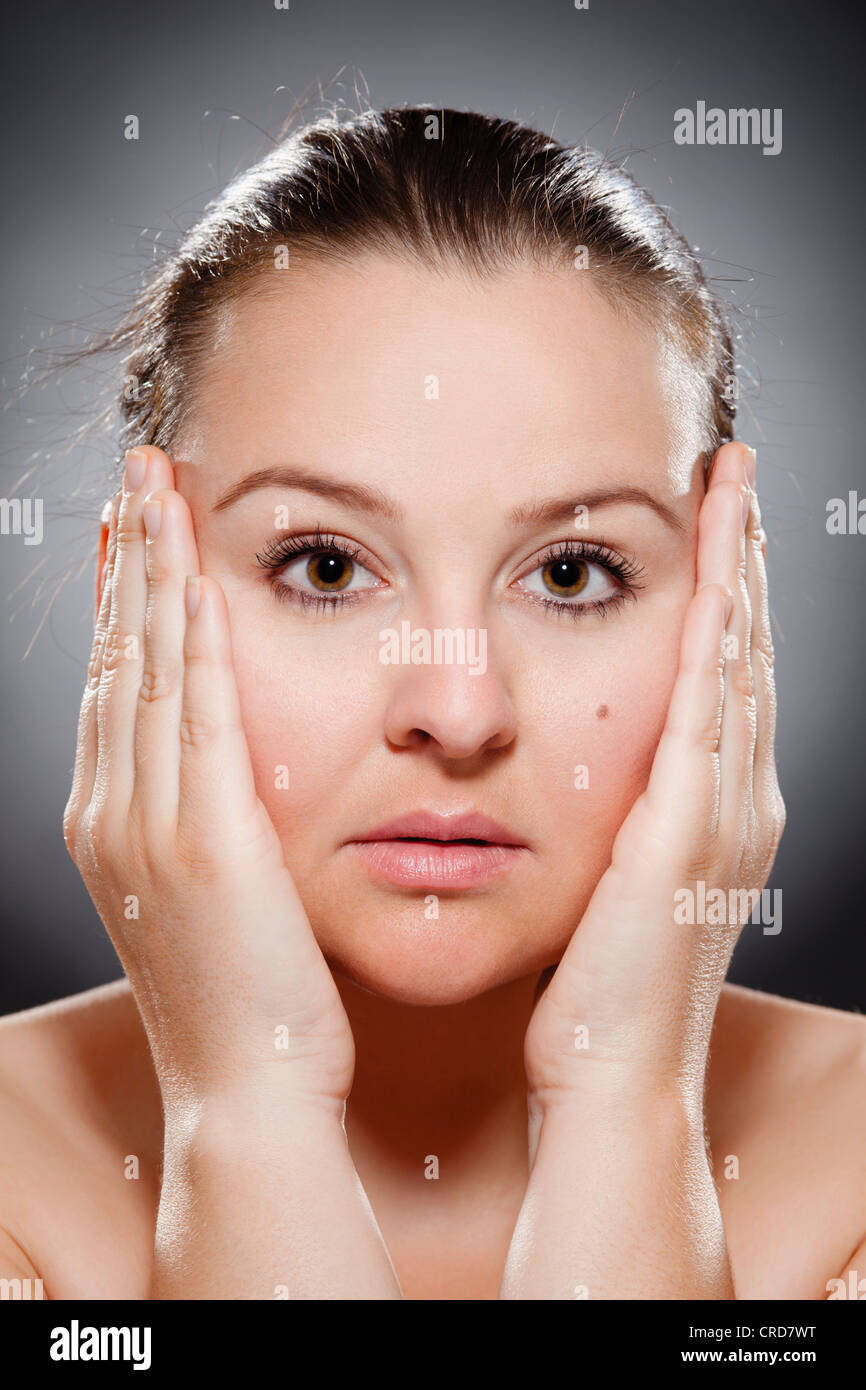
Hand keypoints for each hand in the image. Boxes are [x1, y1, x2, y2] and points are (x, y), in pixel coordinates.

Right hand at [63, 446, 354, 1125]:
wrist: (248, 1091)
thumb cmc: (251, 1000)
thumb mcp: (216, 897)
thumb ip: (211, 822)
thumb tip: (233, 773)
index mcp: (114, 825)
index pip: (116, 684)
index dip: (125, 601)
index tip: (139, 530)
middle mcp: (112, 814)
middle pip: (118, 657)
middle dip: (129, 560)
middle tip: (139, 475)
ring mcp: (148, 824)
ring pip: (147, 667)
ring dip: (154, 571)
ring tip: (160, 488)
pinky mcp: (204, 837)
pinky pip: (195, 712)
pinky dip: (192, 637)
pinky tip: (197, 574)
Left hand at [524, 440, 784, 1112]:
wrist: (613, 1077)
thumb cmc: (595, 995)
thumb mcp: (608, 889)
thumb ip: (609, 826)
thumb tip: (570, 781)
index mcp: (710, 814)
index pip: (720, 682)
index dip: (725, 600)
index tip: (713, 530)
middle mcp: (736, 802)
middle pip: (744, 654)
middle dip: (743, 563)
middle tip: (735, 479)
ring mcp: (724, 813)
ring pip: (737, 662)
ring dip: (739, 572)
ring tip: (733, 491)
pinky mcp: (690, 827)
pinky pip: (709, 704)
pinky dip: (719, 630)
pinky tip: (717, 569)